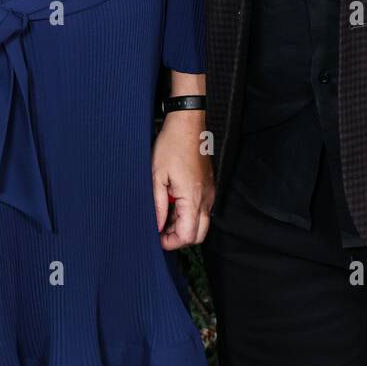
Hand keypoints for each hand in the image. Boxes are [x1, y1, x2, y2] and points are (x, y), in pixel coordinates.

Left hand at [151, 109, 213, 250]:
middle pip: (198, 235)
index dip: (171, 241)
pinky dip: (189, 214)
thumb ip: (158, 204)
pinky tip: (173, 202)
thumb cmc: (172, 145)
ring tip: (164, 214)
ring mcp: (210, 192)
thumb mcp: (157, 176)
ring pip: (202, 223)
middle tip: (161, 230)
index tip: (157, 236)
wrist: (188, 123)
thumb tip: (157, 226)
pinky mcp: (209, 186)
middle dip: (179, 238)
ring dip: (184, 225)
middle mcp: (206, 198)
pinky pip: (203, 209)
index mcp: (193, 198)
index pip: (187, 235)